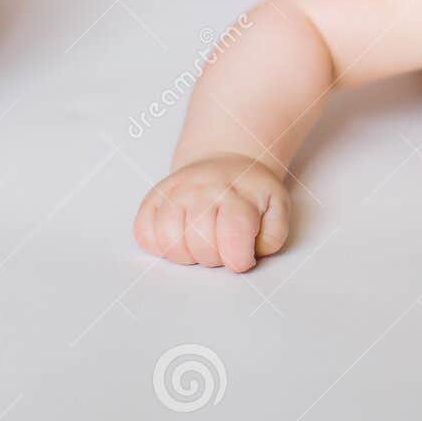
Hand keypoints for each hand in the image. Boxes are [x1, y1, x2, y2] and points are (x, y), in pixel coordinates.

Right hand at [133, 154, 289, 272]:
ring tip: (202, 243)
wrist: (227, 161)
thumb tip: (250, 254)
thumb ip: (273, 235)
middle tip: (223, 247)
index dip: (238, 259)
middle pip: (201, 246)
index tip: (243, 259)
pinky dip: (160, 245)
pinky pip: (144, 234)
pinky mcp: (152, 199)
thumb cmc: (251, 193)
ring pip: (170, 243)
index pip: (233, 235)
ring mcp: (174, 193)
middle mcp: (202, 189)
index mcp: (237, 194)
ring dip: (188, 255)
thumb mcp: (277, 207)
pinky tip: (179, 238)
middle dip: (215, 259)